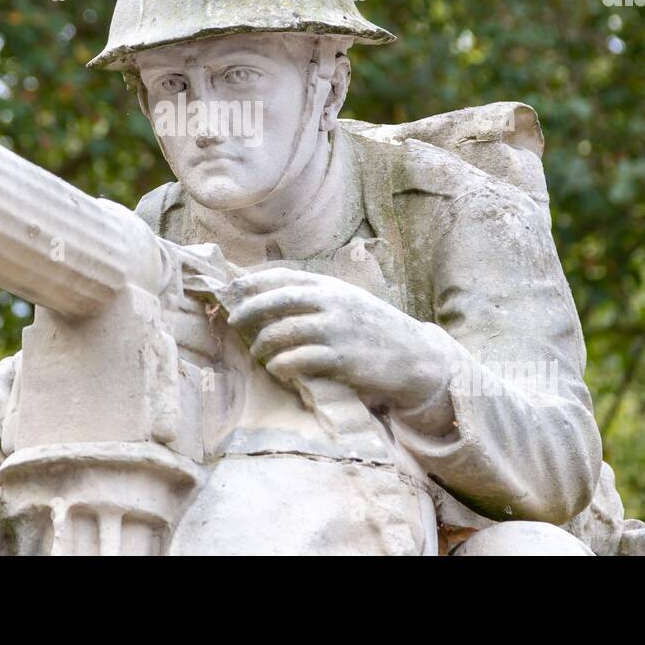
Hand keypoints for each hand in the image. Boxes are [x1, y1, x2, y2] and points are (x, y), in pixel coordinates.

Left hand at [224, 267, 450, 409]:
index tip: (231, 290)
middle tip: (232, 321)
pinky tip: (277, 368)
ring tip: (257, 352)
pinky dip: (281, 364)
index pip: (283, 276)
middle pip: (278, 299)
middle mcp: (331, 302)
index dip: (253, 282)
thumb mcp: (348, 301)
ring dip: (263, 343)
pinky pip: (299, 359)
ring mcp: (336, 330)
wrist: (413, 355)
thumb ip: (316, 296)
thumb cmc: (373, 328)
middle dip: (249, 309)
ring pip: (284, 331)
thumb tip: (271, 296)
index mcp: (331, 286)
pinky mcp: (341, 358)